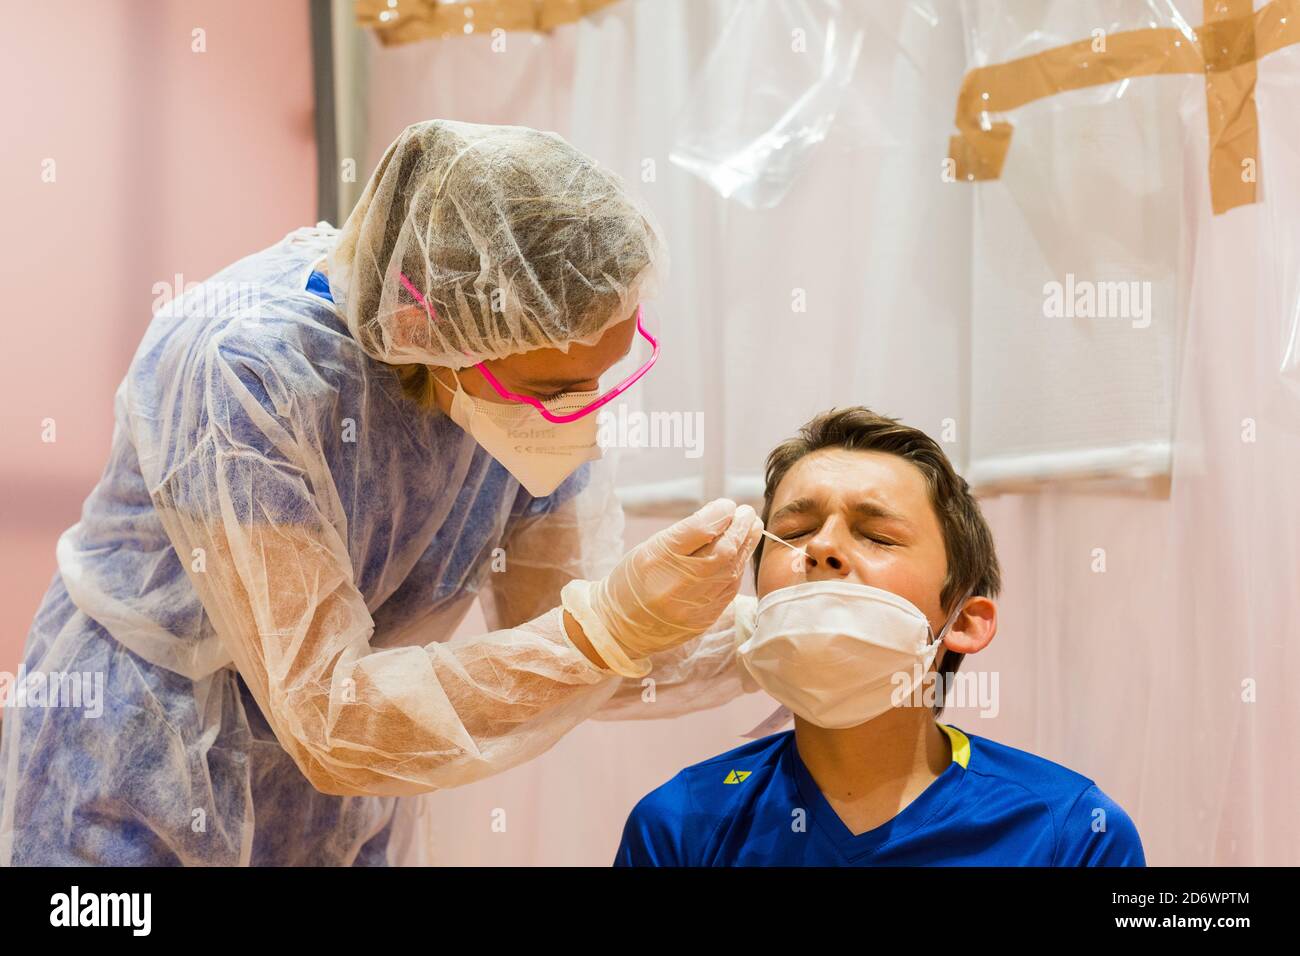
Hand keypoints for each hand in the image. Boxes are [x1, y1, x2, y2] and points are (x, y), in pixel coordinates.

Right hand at [561, 498, 761, 674]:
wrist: (619, 627)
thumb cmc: (633, 581)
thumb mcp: (649, 548)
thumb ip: (685, 533)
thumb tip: (720, 514)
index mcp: (657, 559)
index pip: (700, 530)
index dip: (720, 514)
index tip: (728, 505)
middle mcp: (677, 583)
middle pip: (721, 551)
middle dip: (739, 529)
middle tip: (747, 513)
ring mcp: (692, 605)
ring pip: (730, 570)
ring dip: (745, 547)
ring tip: (752, 528)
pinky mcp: (703, 620)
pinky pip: (729, 590)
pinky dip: (738, 569)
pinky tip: (741, 555)